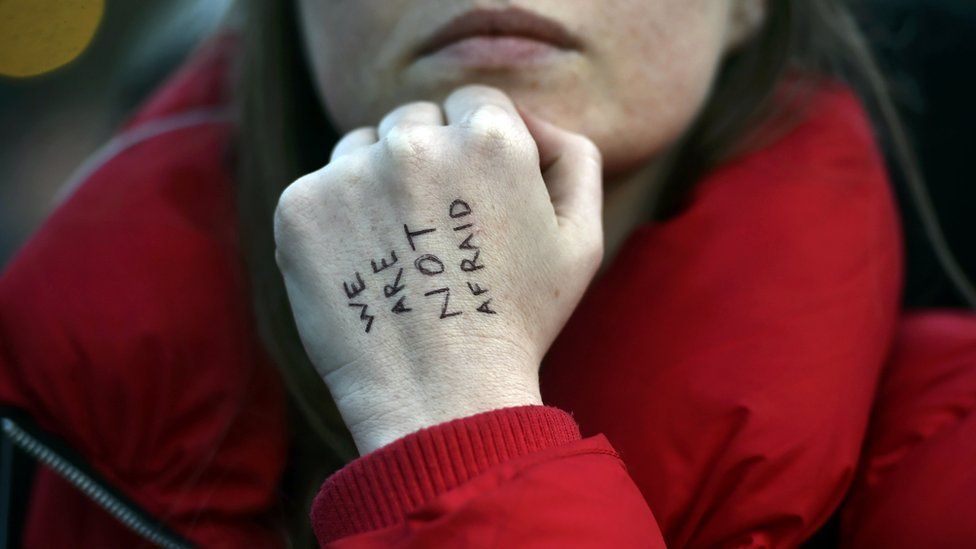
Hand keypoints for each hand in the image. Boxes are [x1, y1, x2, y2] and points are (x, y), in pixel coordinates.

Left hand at [274, 84, 602, 453]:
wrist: (442, 397)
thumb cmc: (518, 321)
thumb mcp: (582, 239)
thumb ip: (573, 157)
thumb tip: (528, 119)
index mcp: (490, 138)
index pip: (472, 103)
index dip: (476, 151)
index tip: (472, 200)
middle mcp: (416, 142)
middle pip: (414, 121)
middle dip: (427, 162)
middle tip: (437, 235)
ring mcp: (350, 173)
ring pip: (362, 149)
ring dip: (376, 184)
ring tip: (400, 255)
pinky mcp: (300, 206)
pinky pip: (319, 188)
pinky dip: (336, 220)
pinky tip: (362, 268)